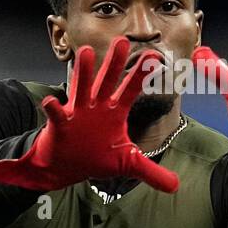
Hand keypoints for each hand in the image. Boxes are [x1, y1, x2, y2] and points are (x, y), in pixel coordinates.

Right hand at [0, 36, 179, 192]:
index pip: (131, 89)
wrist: (67, 167)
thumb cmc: (95, 158)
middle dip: (114, 63)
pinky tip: (52, 101)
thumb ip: (151, 172)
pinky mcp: (61, 125)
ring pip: (82, 88)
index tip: (153, 57)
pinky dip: (53, 108)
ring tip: (86, 52)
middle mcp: (97, 106)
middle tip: (121, 41)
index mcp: (115, 111)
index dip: (141, 74)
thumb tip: (176, 186)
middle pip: (107, 80)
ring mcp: (78, 113)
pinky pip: (57, 114)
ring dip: (84, 72)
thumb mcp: (127, 164)